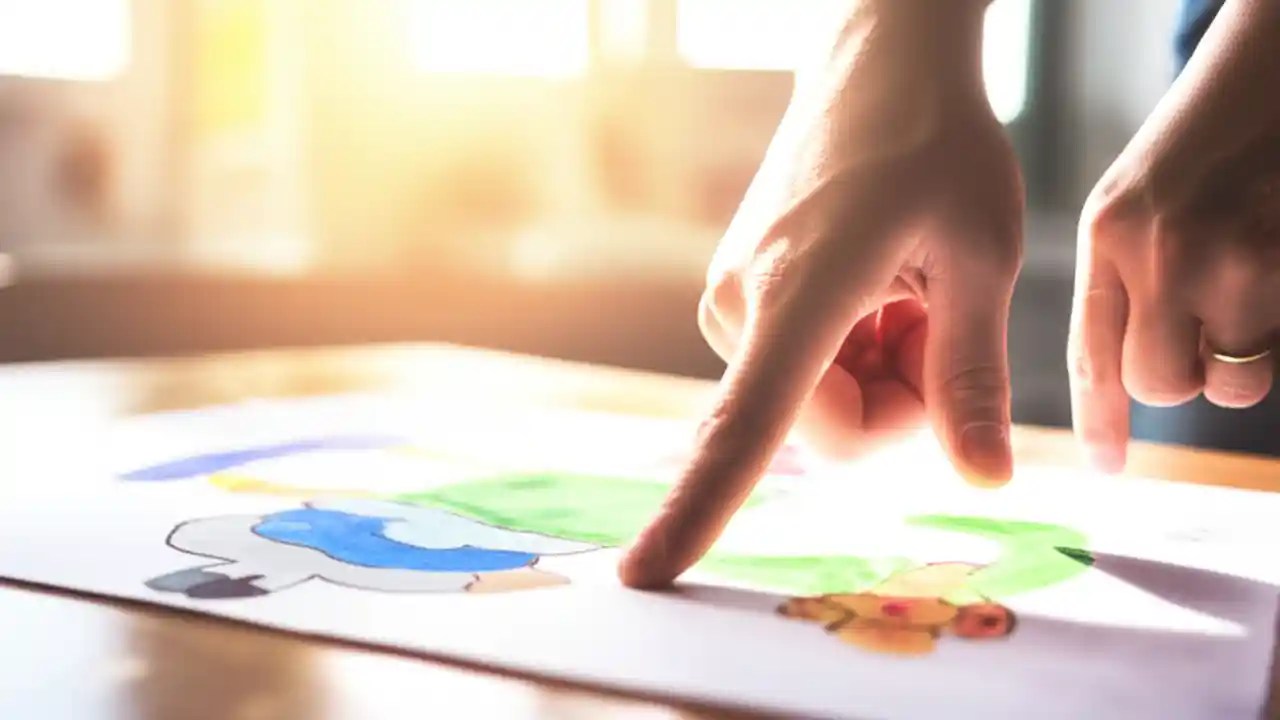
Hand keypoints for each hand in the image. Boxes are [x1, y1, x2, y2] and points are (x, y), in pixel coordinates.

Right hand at [619, 0, 1022, 588]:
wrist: (879, 66)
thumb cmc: (937, 145)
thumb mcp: (982, 259)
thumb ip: (971, 376)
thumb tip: (981, 480)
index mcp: (797, 295)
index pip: (742, 428)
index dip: (697, 511)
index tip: (646, 574)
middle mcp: (742, 307)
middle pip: (829, 429)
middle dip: (900, 402)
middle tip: (939, 319)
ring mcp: (734, 303)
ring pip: (819, 402)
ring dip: (883, 371)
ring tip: (909, 286)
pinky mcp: (741, 298)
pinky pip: (804, 368)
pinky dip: (857, 349)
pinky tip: (878, 285)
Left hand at [1069, 0, 1279, 471]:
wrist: (1272, 78)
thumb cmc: (1197, 150)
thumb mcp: (1127, 207)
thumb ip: (1119, 288)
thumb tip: (1132, 390)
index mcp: (1111, 235)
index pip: (1093, 354)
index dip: (1100, 422)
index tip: (1104, 468)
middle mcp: (1170, 253)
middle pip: (1164, 386)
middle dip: (1177, 379)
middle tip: (1193, 335)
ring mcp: (1246, 261)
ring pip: (1234, 382)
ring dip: (1236, 360)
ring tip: (1240, 290)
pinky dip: (1273, 333)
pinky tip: (1267, 274)